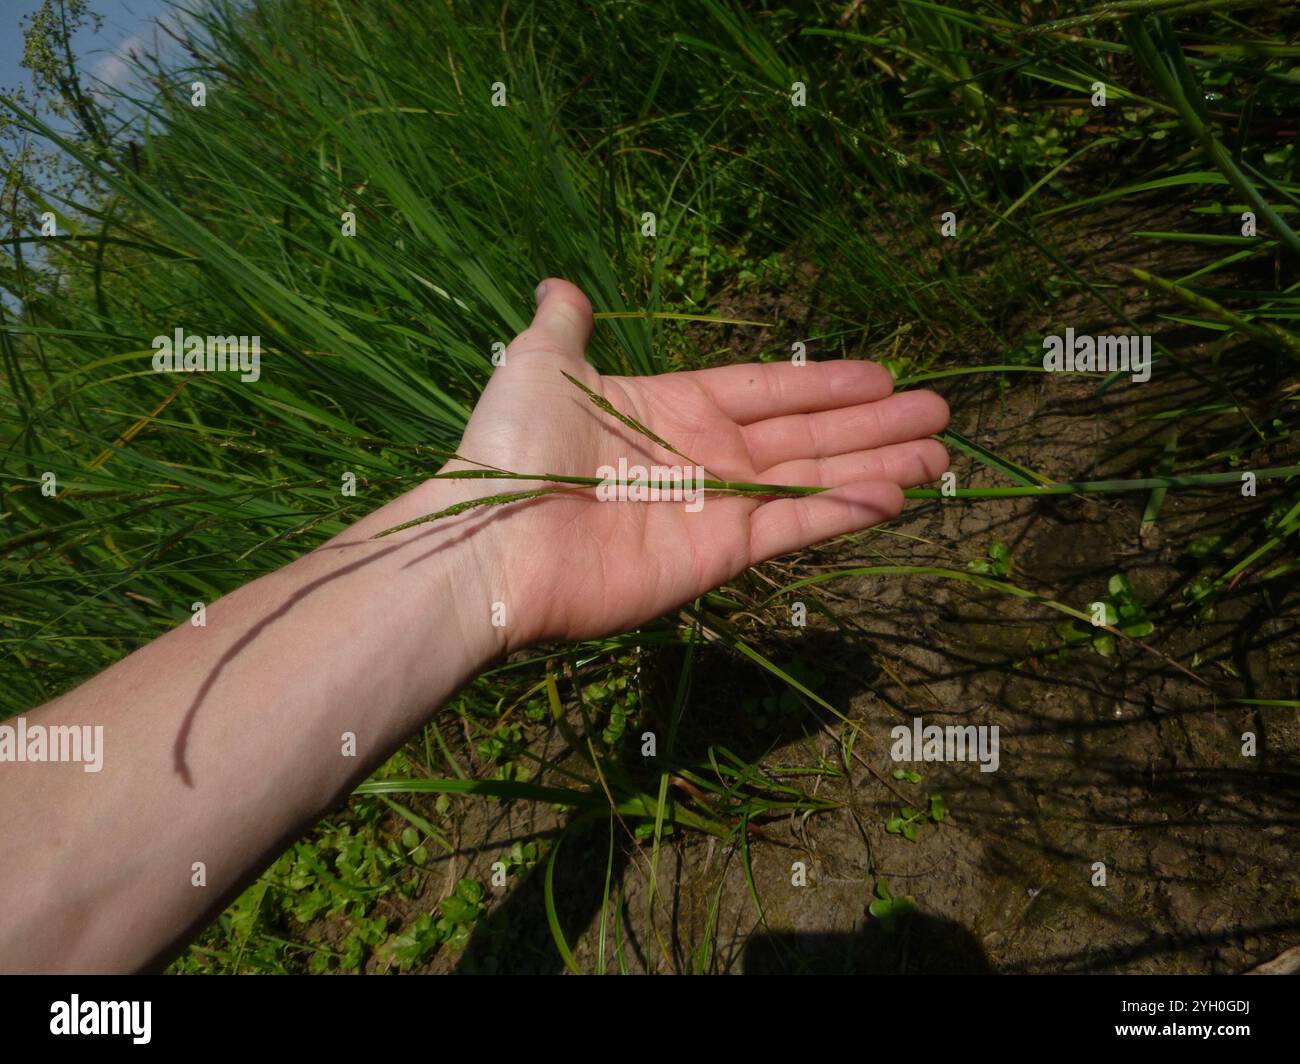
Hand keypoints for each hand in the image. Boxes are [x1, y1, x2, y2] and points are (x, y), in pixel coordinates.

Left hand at [411, 279, 949, 651]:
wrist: (495, 541)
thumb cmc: (516, 447)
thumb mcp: (540, 365)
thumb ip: (563, 326)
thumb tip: (560, 284)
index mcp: (672, 406)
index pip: (766, 389)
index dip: (824, 383)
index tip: (883, 373)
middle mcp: (704, 457)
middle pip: (807, 434)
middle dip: (873, 423)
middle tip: (939, 411)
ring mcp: (715, 510)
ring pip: (814, 479)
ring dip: (877, 465)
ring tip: (940, 453)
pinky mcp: (718, 558)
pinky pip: (794, 527)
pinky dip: (844, 512)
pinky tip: (895, 495)